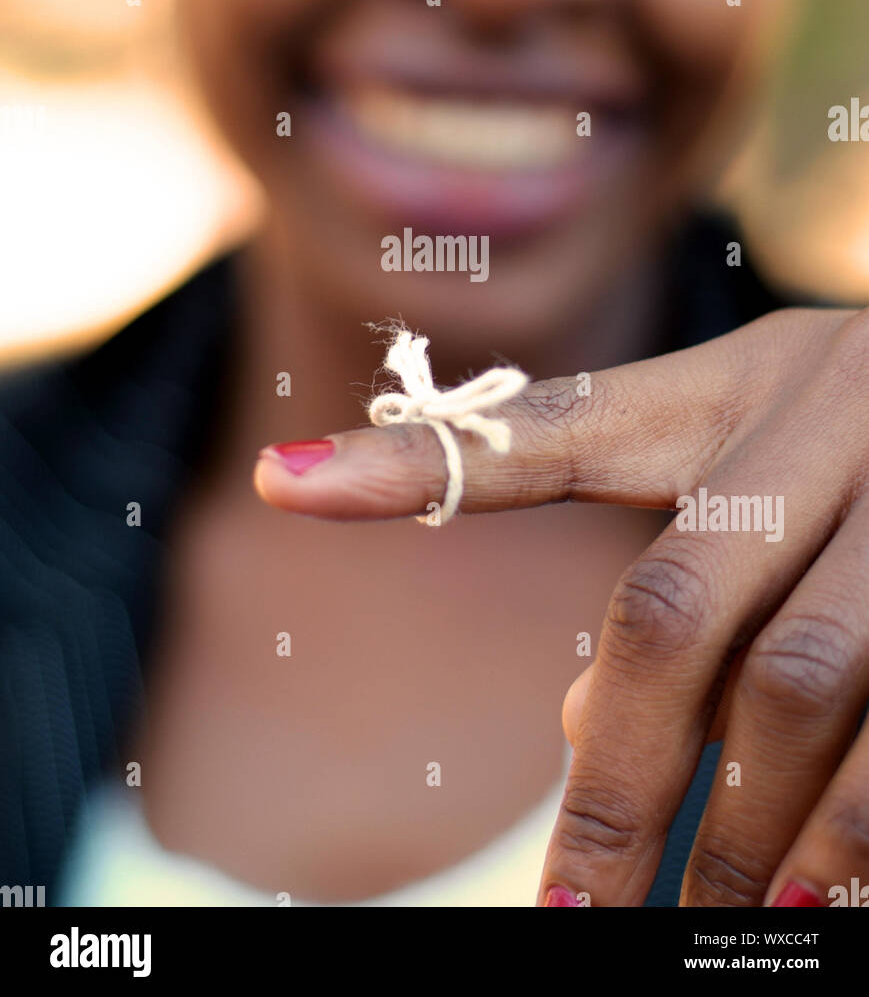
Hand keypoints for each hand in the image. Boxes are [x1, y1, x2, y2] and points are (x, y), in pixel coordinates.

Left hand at [254, 306, 868, 907]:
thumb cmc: (863, 447)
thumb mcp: (762, 460)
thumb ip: (666, 571)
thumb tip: (580, 729)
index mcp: (732, 384)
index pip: (554, 425)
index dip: (419, 462)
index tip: (284, 487)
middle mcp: (820, 415)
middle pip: (677, 612)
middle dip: (623, 778)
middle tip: (578, 902)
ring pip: (807, 687)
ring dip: (751, 828)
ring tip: (713, 920)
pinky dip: (864, 826)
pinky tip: (825, 893)